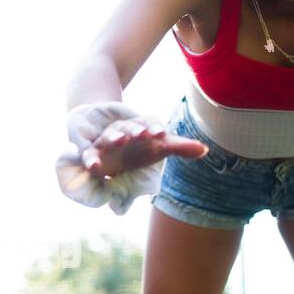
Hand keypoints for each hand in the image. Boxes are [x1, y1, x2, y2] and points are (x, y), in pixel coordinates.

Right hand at [67, 102, 206, 178]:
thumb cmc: (137, 143)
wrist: (101, 127)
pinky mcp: (88, 149)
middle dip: (134, 130)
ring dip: (114, 137)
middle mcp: (123, 130)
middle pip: (128, 128)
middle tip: (141, 133)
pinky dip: (90, 159)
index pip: (148, 124)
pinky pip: (88, 154)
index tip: (161, 134)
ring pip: (108, 136)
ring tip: (120, 140)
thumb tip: (205, 149)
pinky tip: (94, 168)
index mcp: (140, 127)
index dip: (154, 128)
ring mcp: (104, 139)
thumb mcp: (158, 146)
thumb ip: (179, 147)